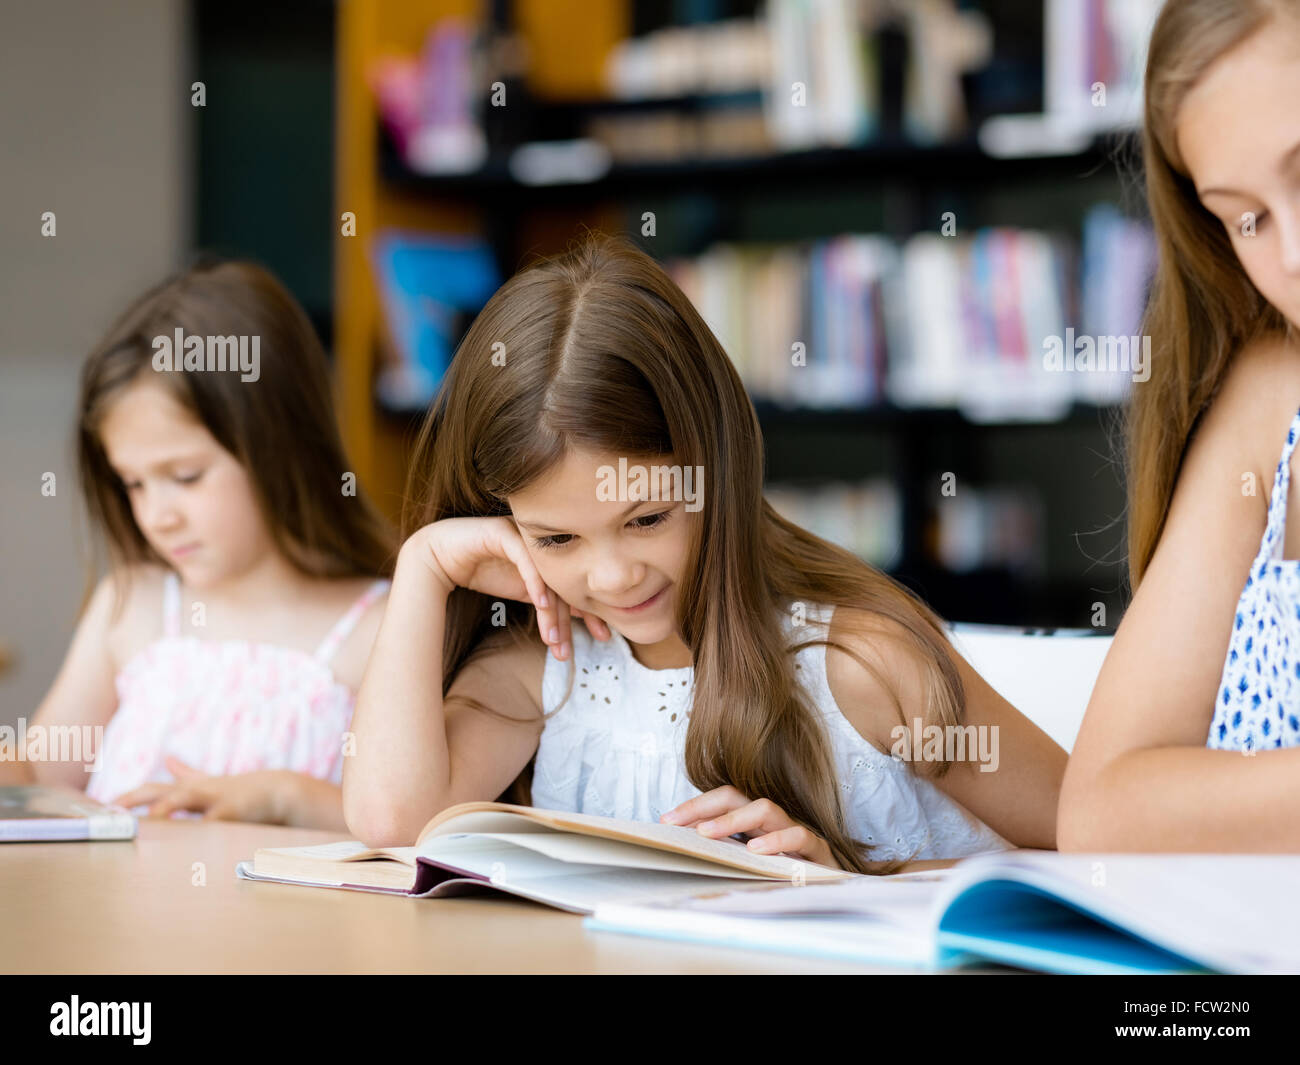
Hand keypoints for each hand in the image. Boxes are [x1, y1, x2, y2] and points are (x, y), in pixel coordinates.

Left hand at [110, 757, 296, 823]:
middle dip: (136, 798)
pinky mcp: (234, 809)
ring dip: (167, 806)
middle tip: (114, 810)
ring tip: (150, 818)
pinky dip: (203, 828)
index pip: (152, 789)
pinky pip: (215, 819)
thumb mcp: (211, 781)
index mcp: (190, 788)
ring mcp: (215, 798)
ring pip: (186, 797)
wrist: (279, 790)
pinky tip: (193, 838)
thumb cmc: (242, 791)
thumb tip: (168, 759)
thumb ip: (188, 773)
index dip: (129, 796)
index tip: (106, 807)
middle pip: (160, 789)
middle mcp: (198, 790)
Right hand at [412, 517, 611, 659]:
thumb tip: (579, 616)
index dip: (591, 612)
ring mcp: (524, 536)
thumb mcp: (522, 590)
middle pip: (564, 583)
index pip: (576, 585)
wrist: (439, 555)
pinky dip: (535, 582)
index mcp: (551, 557)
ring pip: (547, 576)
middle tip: (567, 651)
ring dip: (550, 611)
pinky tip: (541, 604)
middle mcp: (542, 545)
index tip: (604, 636)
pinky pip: (525, 560)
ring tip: (552, 640)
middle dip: (567, 621)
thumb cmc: (482, 570)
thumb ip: (548, 599)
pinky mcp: (503, 533)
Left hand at [659, 785, 841, 868]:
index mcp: (755, 821)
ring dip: (733, 819)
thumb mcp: (752, 865)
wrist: (836, 891)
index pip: (722, 800)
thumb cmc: (789, 876)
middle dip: (704, 806)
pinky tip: (756, 850)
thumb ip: (727, 854)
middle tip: (677, 824)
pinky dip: (776, 840)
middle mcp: (773, 819)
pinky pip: (798, 835)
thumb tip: (686, 851)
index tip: (665, 821)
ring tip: (706, 833)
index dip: (694, 807)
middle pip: (736, 795)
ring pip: (764, 809)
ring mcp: (795, 829)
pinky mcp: (818, 848)